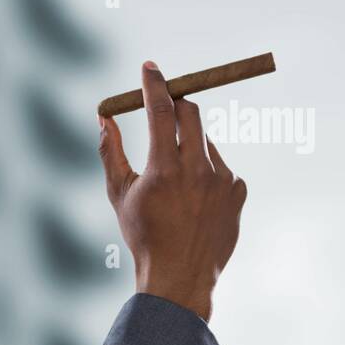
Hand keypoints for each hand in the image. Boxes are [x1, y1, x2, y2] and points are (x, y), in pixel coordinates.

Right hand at [98, 61, 246, 322]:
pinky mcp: (239, 190)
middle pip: (192, 113)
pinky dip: (205, 172)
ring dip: (188, 146)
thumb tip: (105, 116)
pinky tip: (193, 201)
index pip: (162, 109)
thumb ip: (110, 151)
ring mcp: (223, 180)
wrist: (180, 277)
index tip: (151, 67)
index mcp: (164, 169)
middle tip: (164, 107)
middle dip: (176, 104)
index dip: (155, 83)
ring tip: (174, 183)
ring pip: (205, 142)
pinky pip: (220, 166)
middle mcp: (198, 170)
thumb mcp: (118, 193)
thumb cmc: (142, 235)